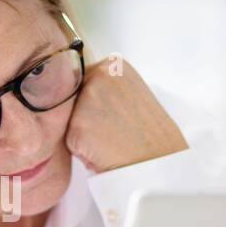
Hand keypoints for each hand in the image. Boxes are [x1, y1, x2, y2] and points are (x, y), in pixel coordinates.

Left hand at [63, 55, 188, 173]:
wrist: (158, 161)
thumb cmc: (146, 134)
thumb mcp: (129, 94)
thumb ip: (103, 87)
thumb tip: (74, 90)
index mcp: (114, 65)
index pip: (79, 79)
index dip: (90, 102)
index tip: (110, 114)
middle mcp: (100, 75)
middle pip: (70, 97)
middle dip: (82, 115)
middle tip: (111, 129)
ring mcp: (89, 99)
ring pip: (67, 119)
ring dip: (80, 132)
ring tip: (109, 139)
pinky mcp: (79, 126)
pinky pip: (68, 140)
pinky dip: (81, 150)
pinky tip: (103, 150)